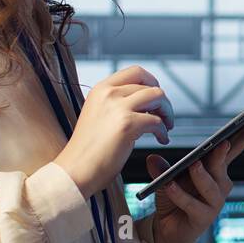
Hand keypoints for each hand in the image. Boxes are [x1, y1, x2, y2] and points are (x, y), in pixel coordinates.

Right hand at [55, 65, 174, 196]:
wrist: (76, 170)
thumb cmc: (88, 150)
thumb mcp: (98, 114)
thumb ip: (117, 103)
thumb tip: (145, 100)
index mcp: (100, 89)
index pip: (135, 72)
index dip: (152, 82)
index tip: (156, 97)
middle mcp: (108, 93)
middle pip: (150, 85)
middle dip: (162, 101)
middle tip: (164, 116)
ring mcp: (118, 107)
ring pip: (158, 96)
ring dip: (167, 112)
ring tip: (165, 127)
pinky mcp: (128, 124)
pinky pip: (157, 121)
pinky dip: (163, 131)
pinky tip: (161, 139)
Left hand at [146, 104, 243, 242]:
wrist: (166, 231)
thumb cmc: (173, 200)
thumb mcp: (167, 178)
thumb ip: (163, 168)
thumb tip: (152, 158)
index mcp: (218, 167)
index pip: (239, 141)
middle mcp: (221, 182)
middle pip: (225, 161)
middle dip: (225, 150)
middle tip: (223, 142)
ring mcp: (215, 201)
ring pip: (210, 183)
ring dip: (200, 174)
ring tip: (192, 165)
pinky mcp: (204, 218)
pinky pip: (192, 203)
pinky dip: (179, 194)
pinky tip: (169, 185)